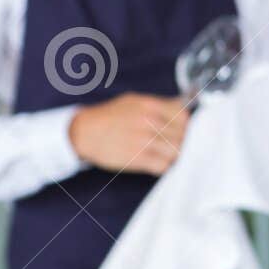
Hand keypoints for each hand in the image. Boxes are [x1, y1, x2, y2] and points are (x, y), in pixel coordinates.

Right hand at [67, 93, 189, 174]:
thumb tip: (181, 109)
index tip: (180, 131)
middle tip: (173, 146)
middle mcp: (150, 122)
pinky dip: (163, 167)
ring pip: (176, 152)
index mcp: (150, 105)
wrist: (84, 132)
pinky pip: (163, 166)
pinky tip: (156, 163)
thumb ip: (158, 106)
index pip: (183, 116)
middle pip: (182, 136)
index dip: (184, 126)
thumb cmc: (109, 117)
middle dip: (181, 142)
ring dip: (173, 156)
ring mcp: (145, 141)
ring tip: (165, 156)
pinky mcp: (138, 159)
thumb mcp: (133, 102)